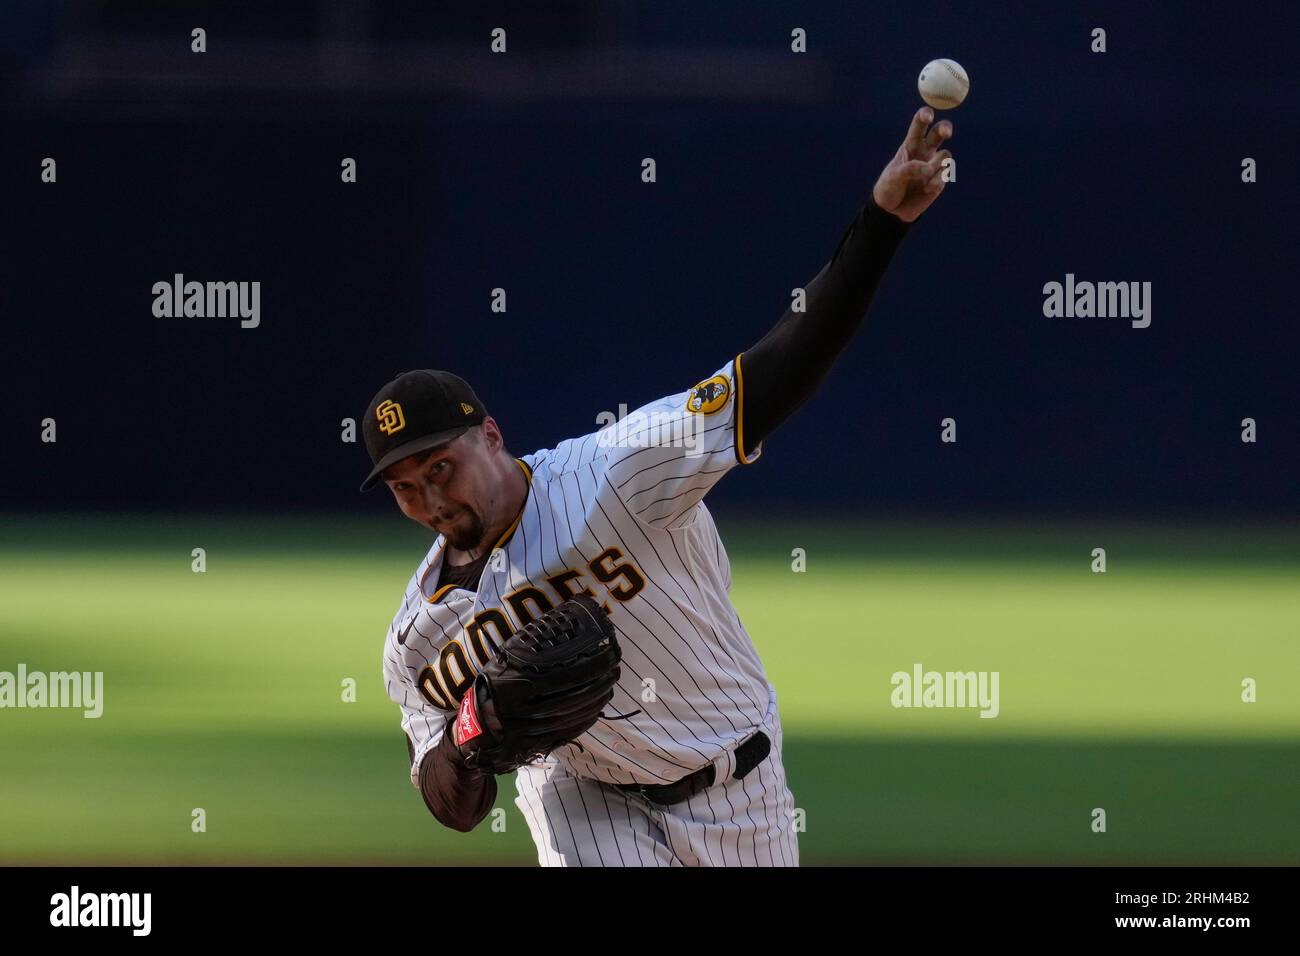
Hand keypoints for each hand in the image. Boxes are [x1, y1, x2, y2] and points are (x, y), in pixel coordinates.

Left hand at [872, 107, 953, 222]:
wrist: (892, 212)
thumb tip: (928, 169)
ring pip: (945, 155)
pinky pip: (945, 175)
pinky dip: (936, 182)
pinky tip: (926, 189)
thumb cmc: (888, 189)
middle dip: (944, 128)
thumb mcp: (893, 178)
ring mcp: (934, 165)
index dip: (924, 116)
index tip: (927, 115)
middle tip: (946, 132)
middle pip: (938, 133)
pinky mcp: (940, 180)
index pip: (919, 126)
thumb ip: (909, 169)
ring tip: (925, 177)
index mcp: (910, 145)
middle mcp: (924, 152)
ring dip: (936, 165)